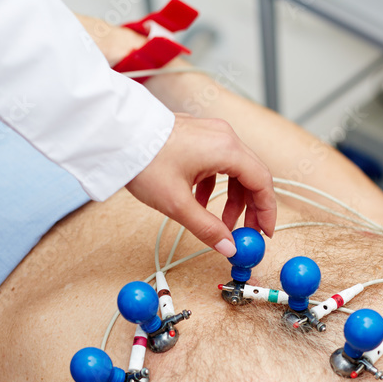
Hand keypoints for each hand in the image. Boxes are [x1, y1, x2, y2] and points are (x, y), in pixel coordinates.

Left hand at [126, 114, 276, 258]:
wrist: (115, 135)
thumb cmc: (145, 162)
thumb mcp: (177, 203)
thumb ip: (207, 228)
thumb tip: (229, 248)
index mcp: (226, 149)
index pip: (262, 182)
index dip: (267, 210)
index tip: (264, 232)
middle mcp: (224, 137)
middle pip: (252, 176)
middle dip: (251, 207)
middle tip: (246, 233)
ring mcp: (211, 133)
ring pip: (235, 170)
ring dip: (232, 199)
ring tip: (218, 223)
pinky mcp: (198, 136)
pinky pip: (218, 163)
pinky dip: (216, 186)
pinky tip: (200, 202)